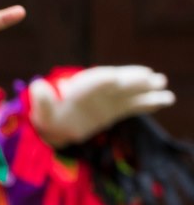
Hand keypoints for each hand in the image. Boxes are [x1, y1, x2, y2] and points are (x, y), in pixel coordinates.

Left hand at [30, 65, 174, 146]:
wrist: (54, 126)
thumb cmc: (47, 118)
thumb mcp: (41, 111)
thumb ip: (42, 100)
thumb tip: (38, 86)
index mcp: (77, 89)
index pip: (90, 83)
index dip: (101, 81)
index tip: (113, 78)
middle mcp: (95, 92)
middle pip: (115, 83)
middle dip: (130, 80)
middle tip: (149, 77)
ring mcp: (108, 100)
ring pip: (129, 93)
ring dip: (146, 89)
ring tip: (163, 86)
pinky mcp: (115, 110)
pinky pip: (133, 106)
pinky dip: (148, 103)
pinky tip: (165, 99)